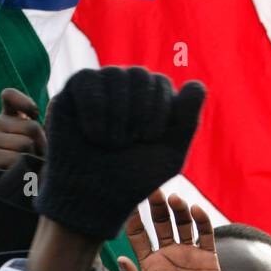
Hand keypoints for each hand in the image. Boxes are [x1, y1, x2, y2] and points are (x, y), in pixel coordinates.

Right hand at [0, 88, 46, 168]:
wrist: (23, 185)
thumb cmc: (35, 158)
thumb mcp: (43, 138)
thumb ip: (47, 121)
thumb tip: (53, 103)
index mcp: (10, 114)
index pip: (9, 95)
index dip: (24, 101)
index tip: (35, 114)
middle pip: (30, 126)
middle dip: (41, 143)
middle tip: (37, 154)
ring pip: (25, 143)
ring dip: (33, 157)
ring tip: (29, 163)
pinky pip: (16, 157)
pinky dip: (24, 168)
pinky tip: (20, 171)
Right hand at [34, 66, 205, 241]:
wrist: (95, 196)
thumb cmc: (133, 177)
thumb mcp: (170, 152)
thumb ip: (187, 118)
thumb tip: (197, 84)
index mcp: (151, 98)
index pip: (161, 82)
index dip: (158, 111)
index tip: (148, 139)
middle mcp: (127, 87)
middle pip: (140, 75)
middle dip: (138, 112)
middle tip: (127, 143)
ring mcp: (100, 86)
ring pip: (114, 74)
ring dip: (116, 115)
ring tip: (111, 143)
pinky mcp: (73, 91)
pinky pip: (87, 79)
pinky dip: (94, 110)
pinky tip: (94, 134)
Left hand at [119, 191, 226, 270]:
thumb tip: (119, 258)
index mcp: (149, 264)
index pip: (137, 233)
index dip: (132, 217)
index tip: (128, 201)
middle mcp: (167, 255)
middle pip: (159, 222)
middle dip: (156, 206)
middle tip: (152, 188)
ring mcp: (188, 255)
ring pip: (182, 224)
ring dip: (179, 210)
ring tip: (176, 200)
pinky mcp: (208, 259)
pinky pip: (205, 234)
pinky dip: (201, 221)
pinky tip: (196, 210)